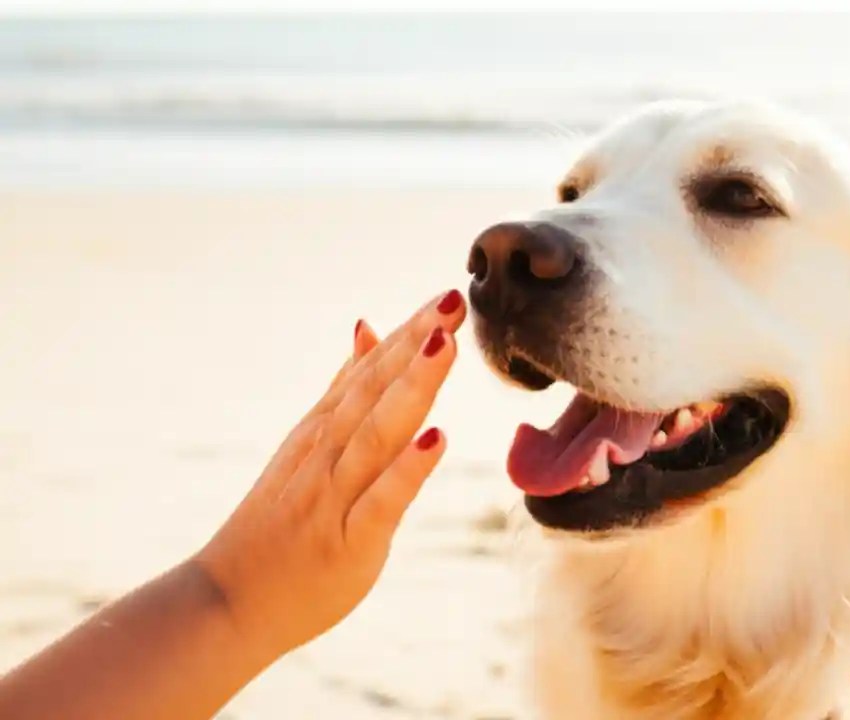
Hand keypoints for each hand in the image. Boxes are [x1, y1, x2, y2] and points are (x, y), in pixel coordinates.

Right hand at [193, 289, 465, 658]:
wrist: (225, 602)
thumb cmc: (279, 524)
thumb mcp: (309, 446)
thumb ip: (344, 389)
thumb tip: (369, 327)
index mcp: (321, 431)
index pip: (369, 372)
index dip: (407, 333)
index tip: (445, 296)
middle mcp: (325, 455)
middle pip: (374, 392)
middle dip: (414, 346)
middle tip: (451, 302)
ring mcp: (333, 496)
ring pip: (377, 435)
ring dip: (412, 388)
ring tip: (445, 346)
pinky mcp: (347, 541)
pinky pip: (381, 501)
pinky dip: (407, 470)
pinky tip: (436, 439)